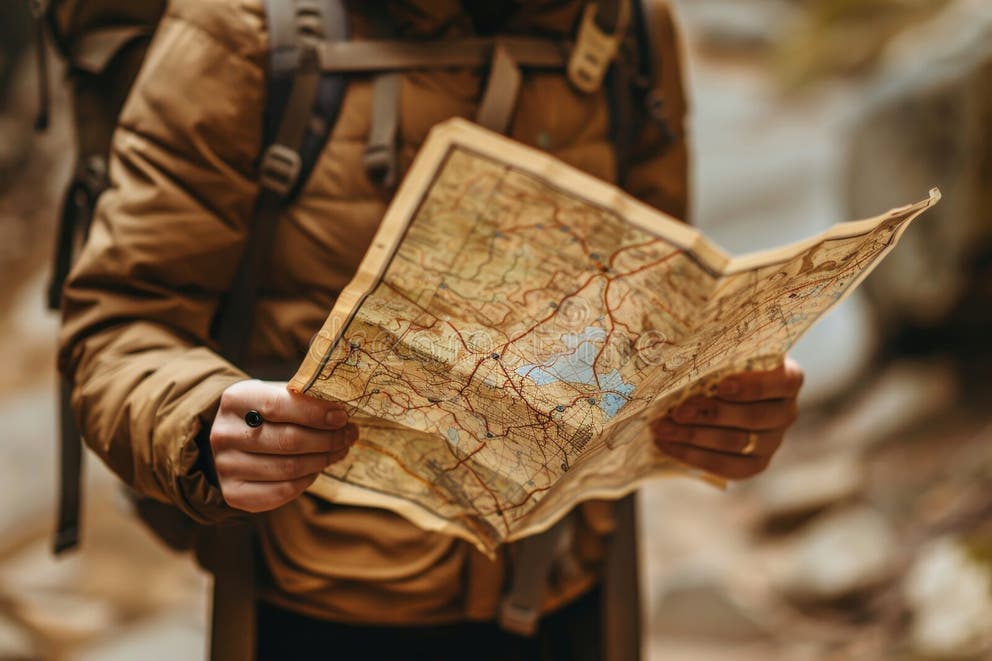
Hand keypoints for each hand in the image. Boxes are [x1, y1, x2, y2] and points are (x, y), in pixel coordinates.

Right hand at [210, 379, 357, 511]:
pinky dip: (306, 481)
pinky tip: (317, 468)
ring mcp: (226, 466)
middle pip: (288, 441)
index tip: (342, 417)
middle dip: (327, 439)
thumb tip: (341, 414)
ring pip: (288, 469)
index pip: (278, 406)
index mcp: (236, 400)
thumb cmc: (265, 413)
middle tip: (349, 435)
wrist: (231, 440)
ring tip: (339, 450)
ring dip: (322, 460)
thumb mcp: (276, 394)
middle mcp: (225, 434)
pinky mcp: (234, 494)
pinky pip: (281, 492)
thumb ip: (302, 400)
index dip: (315, 413)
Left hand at [651, 358, 803, 479]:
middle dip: (711, 414)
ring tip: (660, 428)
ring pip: (736, 443)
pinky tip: (666, 444)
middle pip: (753, 417)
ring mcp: (772, 441)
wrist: (712, 393)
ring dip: (694, 436)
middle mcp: (785, 411)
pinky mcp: (755, 464)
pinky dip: (693, 456)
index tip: (721, 385)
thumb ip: (712, 345)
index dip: (754, 386)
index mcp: (787, 377)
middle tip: (677, 411)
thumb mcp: (720, 349)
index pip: (783, 382)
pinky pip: (727, 467)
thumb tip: (674, 336)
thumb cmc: (718, 362)